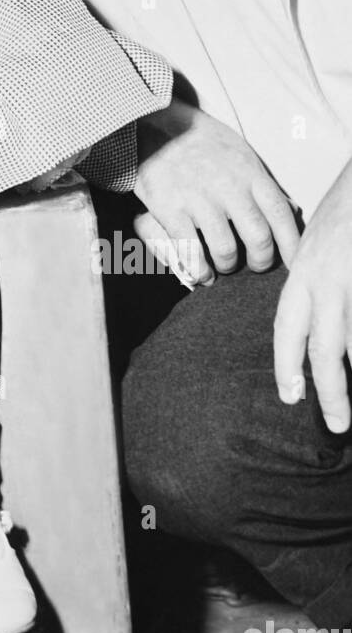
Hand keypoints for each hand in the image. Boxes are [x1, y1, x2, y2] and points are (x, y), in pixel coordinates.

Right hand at [133, 99, 299, 286]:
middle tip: (253, 266)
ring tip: (223, 266)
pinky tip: (200, 272)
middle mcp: (230, 188)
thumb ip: (262, 183)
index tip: (290, 263)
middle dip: (260, 262)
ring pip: (226, 251)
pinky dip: (198, 269)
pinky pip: (190, 251)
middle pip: (259, 239)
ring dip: (227, 266)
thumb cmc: (202, 141)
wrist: (156, 121)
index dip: (290, 246)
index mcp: (251, 174)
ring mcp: (199, 199)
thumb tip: (291, 210)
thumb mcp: (241, 153)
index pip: (281, 217)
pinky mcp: (170, 209)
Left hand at [274, 163, 351, 430]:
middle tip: (336, 425)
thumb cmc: (347, 208)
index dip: (287, 364)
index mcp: (305, 272)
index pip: (288, 327)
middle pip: (325, 347)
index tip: (291, 396)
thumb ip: (312, 279)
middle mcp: (328, 280)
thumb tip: (311, 315)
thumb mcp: (317, 242)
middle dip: (330, 391)